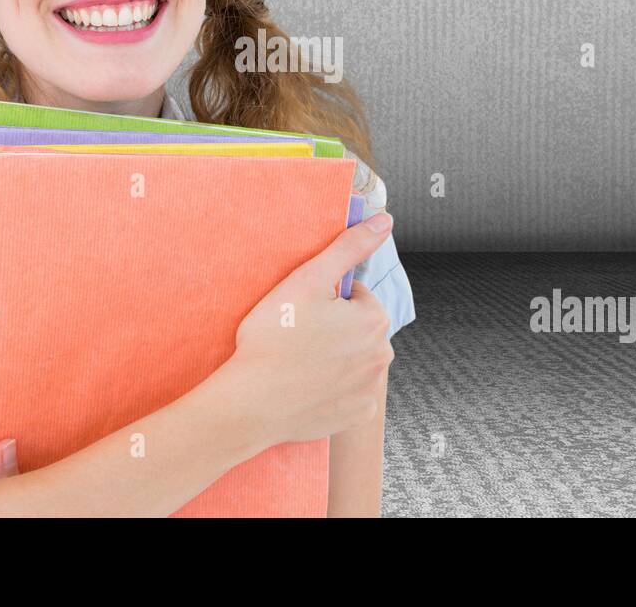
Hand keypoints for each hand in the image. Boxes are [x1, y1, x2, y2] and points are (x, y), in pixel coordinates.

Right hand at [219, 212, 395, 446]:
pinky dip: (331, 389)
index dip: (324, 299)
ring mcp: (369, 390)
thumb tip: (385, 220)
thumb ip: (349, 247)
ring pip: (352, 360)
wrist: (250, 401)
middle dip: (332, 327)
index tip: (300, 311)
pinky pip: (347, 393)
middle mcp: (382, 356)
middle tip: (295, 334)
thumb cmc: (274, 336)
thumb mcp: (309, 279)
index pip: (354, 296)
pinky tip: (305, 386)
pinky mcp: (354, 415)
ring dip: (333, 357)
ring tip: (297, 360)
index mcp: (374, 319)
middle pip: (356, 328)